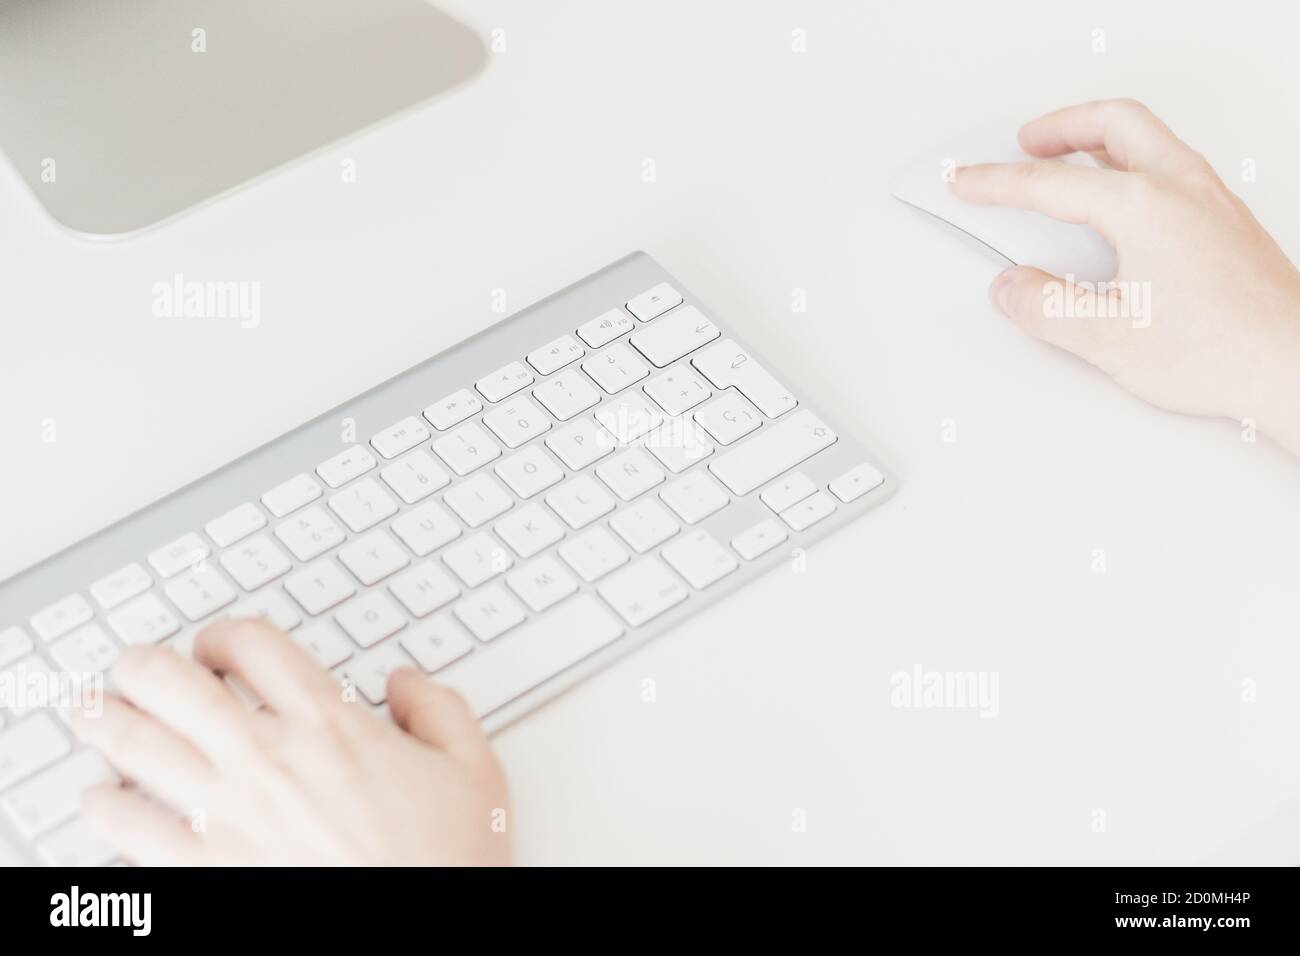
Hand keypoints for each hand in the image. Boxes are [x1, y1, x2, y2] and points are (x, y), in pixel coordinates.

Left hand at [72, 619, 511, 865]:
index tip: (219, 646)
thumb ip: (440, 709)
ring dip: (105, 720)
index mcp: (331, 725)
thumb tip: (405, 681)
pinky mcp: (203, 869)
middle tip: (138, 668)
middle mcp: (269, 759)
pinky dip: (102, 808)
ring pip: (134, 744)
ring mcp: (228, 814)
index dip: (224, 631)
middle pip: (170, 680)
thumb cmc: (446, 862)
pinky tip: (103, 801)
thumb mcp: (475, 769)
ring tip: (95, 713)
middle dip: (144, 664)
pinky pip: (124, 828)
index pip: (252, 643)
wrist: (429, 937)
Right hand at [950, 98, 1299, 455]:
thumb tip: (1012, 287)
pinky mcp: (1227, 220)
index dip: (997, 182)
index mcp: (1144, 206)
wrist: (1293, 367)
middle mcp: (1183, 189)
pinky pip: (1170, 164)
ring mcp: (1211, 199)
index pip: (1050, 184)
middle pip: (1113, 124)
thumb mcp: (1107, 337)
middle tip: (1023, 142)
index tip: (969, 182)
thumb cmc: (1222, 350)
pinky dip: (1131, 161)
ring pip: (1148, 137)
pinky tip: (1121, 197)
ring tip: (1066, 156)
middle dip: (1059, 126)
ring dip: (1098, 139)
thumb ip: (1045, 307)